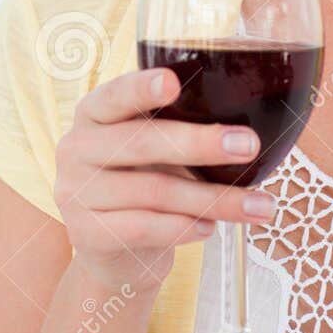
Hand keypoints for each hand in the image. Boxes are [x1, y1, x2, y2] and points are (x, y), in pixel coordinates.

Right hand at [52, 67, 276, 291]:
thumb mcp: (151, 150)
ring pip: (154, 191)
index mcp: (94, 114)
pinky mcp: (86, 233)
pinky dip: (185, 227)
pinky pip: (144, 228)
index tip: (173, 81)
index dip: (142, 88)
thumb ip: (178, 129)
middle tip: (249, 145)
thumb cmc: (142, 182)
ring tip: (256, 205)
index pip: (115, 95)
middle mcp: (76, 148)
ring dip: (212, 199)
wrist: (111, 250)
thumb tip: (244, 131)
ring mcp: (76, 192)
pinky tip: (211, 227)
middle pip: (142, 142)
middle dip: (201, 143)